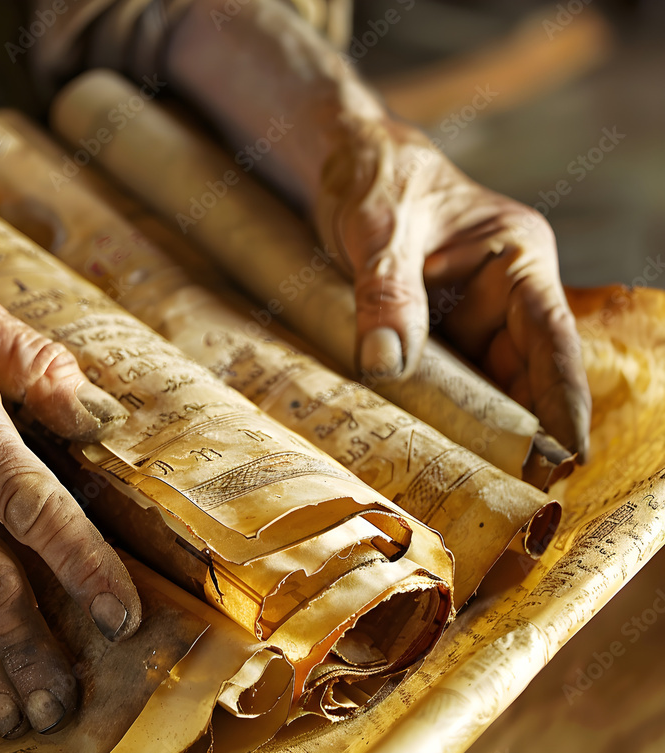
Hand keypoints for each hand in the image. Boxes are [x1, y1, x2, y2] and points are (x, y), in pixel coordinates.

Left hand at [312, 119, 590, 459]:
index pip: (550, 337)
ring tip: (479, 487)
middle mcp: (501, 291)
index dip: (563, 398)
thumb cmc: (375, 176)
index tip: (569, 454)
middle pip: (522, 371)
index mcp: (514, 256)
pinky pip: (443, 376)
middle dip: (523, 429)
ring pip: (483, 382)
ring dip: (479, 427)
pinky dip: (439, 410)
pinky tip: (433, 449)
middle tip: (520, 493)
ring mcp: (467, 312)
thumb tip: (387, 364)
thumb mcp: (381, 230)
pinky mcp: (433, 326)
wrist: (340, 160)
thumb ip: (388, 293)